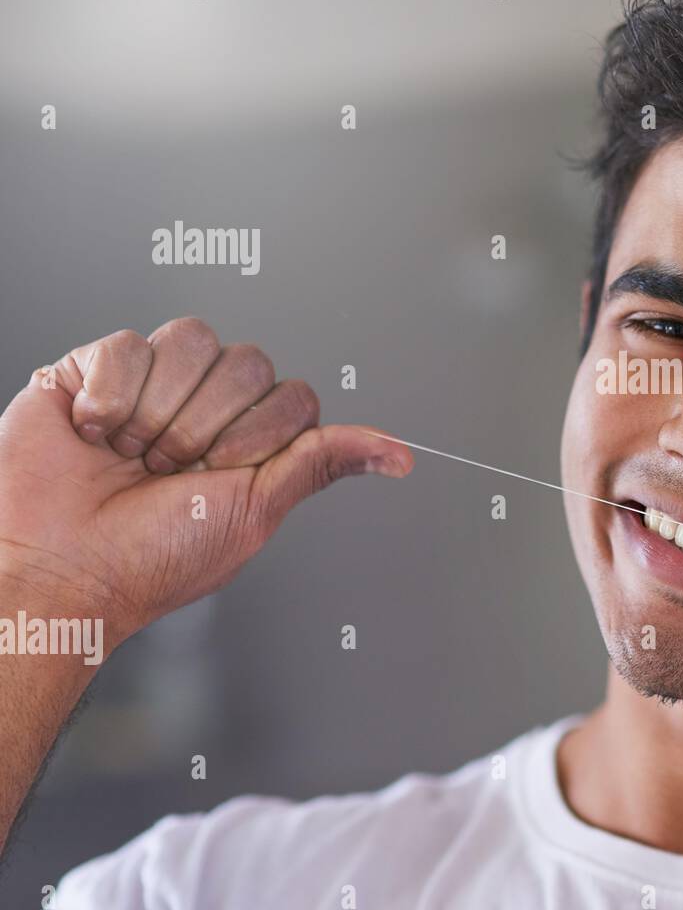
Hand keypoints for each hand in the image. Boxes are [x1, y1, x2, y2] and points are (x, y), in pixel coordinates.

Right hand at [0, 319, 412, 651]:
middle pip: (250, 362)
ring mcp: (152, 383)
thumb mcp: (253, 512)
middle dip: (208, 428)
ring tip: (131, 454)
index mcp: (248, 441)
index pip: (295, 395)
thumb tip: (399, 455)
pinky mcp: (94, 368)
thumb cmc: (149, 557)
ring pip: (195, 340)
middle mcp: (205, 406)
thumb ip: (320, 463)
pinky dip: (111, 396)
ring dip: (162, 411)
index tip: (223, 474)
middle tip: (169, 470)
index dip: (261, 434)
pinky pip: (130, 343)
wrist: (57, 569)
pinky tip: (95, 432)